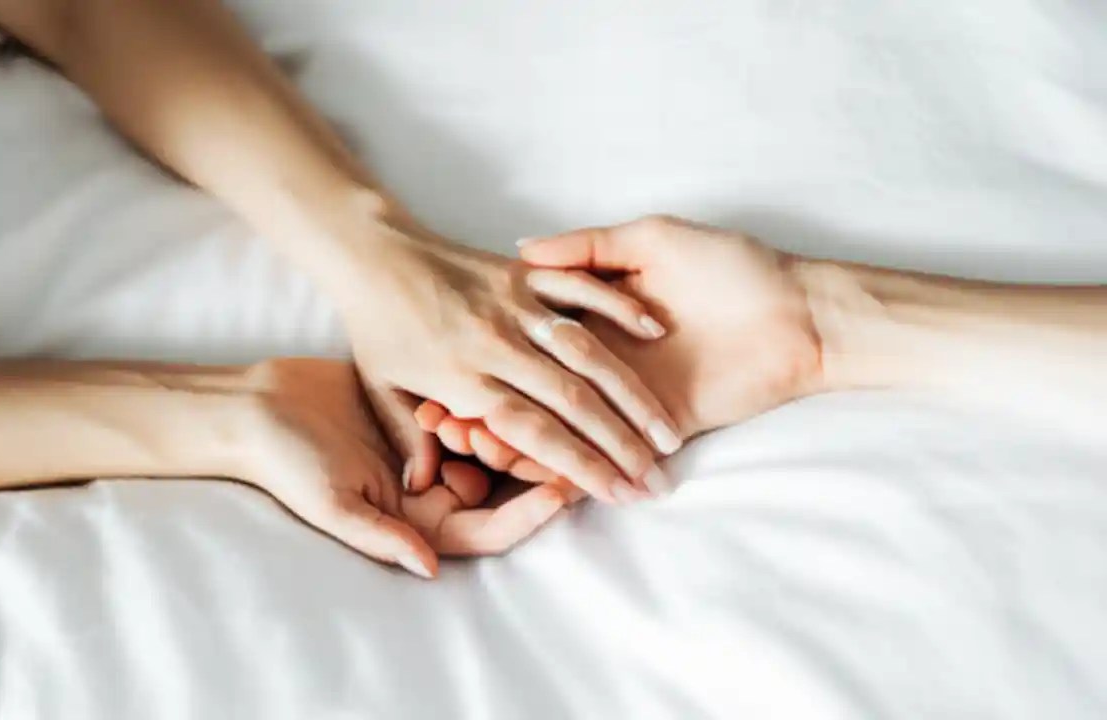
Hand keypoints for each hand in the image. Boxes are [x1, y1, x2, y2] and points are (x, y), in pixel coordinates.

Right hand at [236, 358, 579, 577]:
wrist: (256, 406)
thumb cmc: (287, 460)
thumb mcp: (332, 500)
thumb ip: (381, 535)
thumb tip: (429, 567)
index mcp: (416, 523)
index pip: (489, 529)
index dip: (529, 513)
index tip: (563, 488)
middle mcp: (432, 492)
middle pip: (502, 487)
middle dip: (533, 464)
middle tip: (567, 435)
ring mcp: (432, 451)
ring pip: (494, 445)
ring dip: (514, 426)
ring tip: (536, 401)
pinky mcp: (425, 413)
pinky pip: (472, 408)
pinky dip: (488, 398)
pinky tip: (509, 374)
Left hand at [332, 218, 682, 503]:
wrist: (372, 253)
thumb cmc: (376, 327)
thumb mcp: (380, 390)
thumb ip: (409, 439)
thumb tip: (419, 490)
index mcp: (462, 378)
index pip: (533, 432)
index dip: (580, 466)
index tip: (618, 493)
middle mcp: (496, 342)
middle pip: (572, 400)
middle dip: (621, 443)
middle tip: (657, 478)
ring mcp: (514, 303)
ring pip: (586, 351)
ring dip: (632, 392)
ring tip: (667, 431)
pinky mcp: (523, 272)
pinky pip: (578, 286)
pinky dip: (617, 305)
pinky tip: (655, 330)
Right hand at [413, 216, 822, 495]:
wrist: (799, 311)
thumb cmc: (729, 266)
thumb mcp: (650, 240)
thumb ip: (588, 249)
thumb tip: (523, 248)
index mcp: (598, 316)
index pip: (526, 343)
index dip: (485, 354)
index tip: (445, 359)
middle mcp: (605, 363)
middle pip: (534, 392)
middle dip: (486, 410)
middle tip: (442, 420)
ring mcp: (630, 401)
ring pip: (561, 428)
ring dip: (514, 442)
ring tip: (471, 449)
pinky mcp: (657, 431)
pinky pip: (607, 452)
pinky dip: (567, 464)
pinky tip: (525, 467)